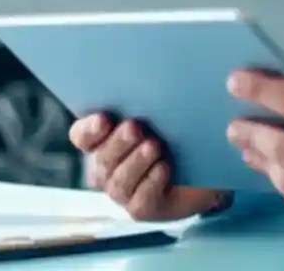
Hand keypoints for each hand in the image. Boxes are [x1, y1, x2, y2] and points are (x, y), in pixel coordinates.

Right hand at [69, 114, 226, 220]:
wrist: (202, 173)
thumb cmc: (176, 136)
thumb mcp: (163, 115)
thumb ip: (151, 102)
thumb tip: (156, 76)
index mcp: (103, 141)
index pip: (82, 136)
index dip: (89, 129)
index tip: (104, 118)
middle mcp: (106, 167)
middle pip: (102, 157)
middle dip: (118, 142)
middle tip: (135, 127)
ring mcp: (122, 190)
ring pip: (119, 180)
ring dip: (135, 162)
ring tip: (154, 146)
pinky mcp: (141, 207)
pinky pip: (140, 199)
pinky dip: (151, 182)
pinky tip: (163, 168)